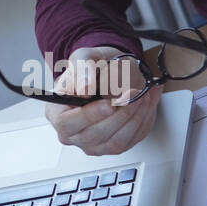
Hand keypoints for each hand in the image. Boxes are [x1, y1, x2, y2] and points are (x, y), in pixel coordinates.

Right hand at [45, 45, 161, 155]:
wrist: (109, 74)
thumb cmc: (92, 70)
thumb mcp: (83, 59)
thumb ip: (82, 70)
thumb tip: (85, 89)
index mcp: (57, 114)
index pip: (67, 123)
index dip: (89, 115)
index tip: (109, 104)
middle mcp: (74, 134)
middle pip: (95, 135)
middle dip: (119, 114)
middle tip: (134, 94)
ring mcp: (95, 144)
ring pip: (117, 141)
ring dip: (135, 118)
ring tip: (144, 96)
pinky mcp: (115, 146)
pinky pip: (133, 140)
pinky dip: (145, 120)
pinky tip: (149, 103)